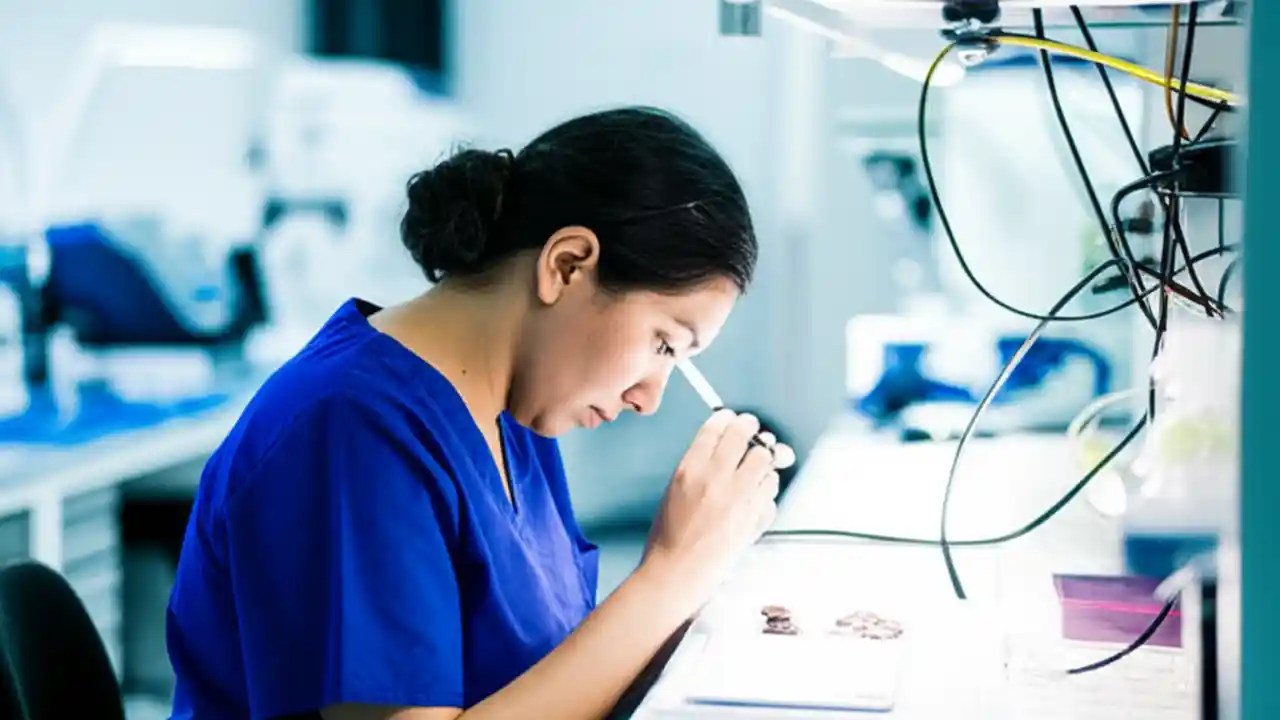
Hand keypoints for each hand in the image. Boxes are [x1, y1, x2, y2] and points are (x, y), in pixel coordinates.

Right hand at [639, 410, 789, 603]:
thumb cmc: (668, 537)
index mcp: (690, 469)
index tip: (733, 419)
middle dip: (751, 429)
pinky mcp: (754, 518)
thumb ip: (699, 467)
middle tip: (753, 432)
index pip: (717, 428)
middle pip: (746, 435)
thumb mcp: (674, 490)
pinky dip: (766, 490)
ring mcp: (739, 498)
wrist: (676, 573)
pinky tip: (756, 496)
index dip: (728, 419)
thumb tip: (726, 446)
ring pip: (766, 461)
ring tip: (755, 469)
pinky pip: (771, 492)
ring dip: (763, 461)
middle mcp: (717, 479)